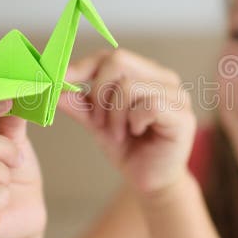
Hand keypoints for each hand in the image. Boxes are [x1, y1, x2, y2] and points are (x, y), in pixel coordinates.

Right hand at [0, 100, 46, 237]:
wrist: (26, 210)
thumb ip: (8, 117)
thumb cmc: (12, 171)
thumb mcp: (12, 137)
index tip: (6, 100)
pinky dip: (3, 196)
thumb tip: (10, 92)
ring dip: (5, 173)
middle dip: (4, 147)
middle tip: (16, 158)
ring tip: (5, 181)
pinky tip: (2, 200)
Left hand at [57, 48, 196, 194]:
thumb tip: (55, 88)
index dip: (83, 66)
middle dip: (99, 93)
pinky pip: (148, 104)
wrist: (151, 182)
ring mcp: (176, 94)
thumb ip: (81, 105)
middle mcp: (163, 78)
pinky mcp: (182, 115)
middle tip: (98, 121)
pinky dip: (134, 120)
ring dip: (114, 115)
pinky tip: (136, 132)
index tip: (60, 80)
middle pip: (118, 61)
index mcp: (145, 74)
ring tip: (118, 134)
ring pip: (129, 85)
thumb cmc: (130, 150)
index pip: (110, 56)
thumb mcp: (98, 124)